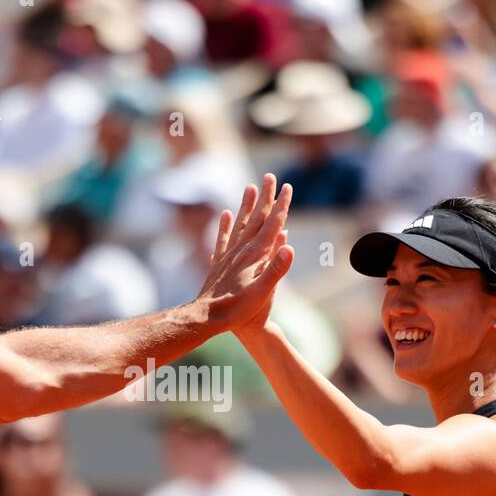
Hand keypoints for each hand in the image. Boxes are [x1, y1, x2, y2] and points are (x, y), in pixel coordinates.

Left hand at [197, 174, 293, 332]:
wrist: (206, 318)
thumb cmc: (236, 310)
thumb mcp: (261, 293)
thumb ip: (276, 269)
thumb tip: (289, 245)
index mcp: (254, 256)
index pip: (272, 225)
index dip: (281, 206)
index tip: (287, 187)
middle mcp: (241, 250)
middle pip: (256, 218)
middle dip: (265, 197)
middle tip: (270, 177)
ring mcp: (229, 255)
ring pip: (239, 224)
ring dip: (246, 205)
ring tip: (249, 187)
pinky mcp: (219, 263)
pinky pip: (223, 238)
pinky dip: (225, 225)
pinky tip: (226, 214)